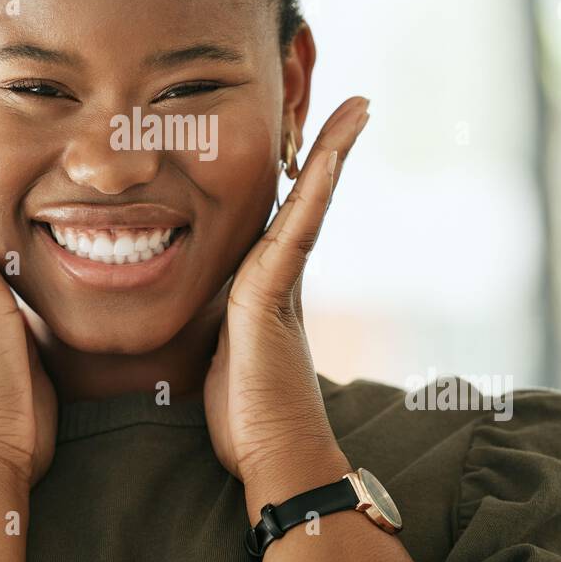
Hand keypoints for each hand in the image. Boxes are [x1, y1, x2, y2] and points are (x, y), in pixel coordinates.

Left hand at [203, 96, 369, 483]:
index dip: (303, 173)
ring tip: (357, 109)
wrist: (274, 457)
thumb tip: (203, 315)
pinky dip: (314, 194)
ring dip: (333, 154)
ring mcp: (282, 284)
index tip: (316, 135)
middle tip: (357, 104)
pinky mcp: (271, 298)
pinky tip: (327, 159)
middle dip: (331, 148)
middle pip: (308, 196)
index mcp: (265, 283)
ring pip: (309, 204)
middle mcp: (281, 275)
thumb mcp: (219, 351)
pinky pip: (293, 233)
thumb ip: (217, 322)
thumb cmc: (244, 413)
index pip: (285, 214)